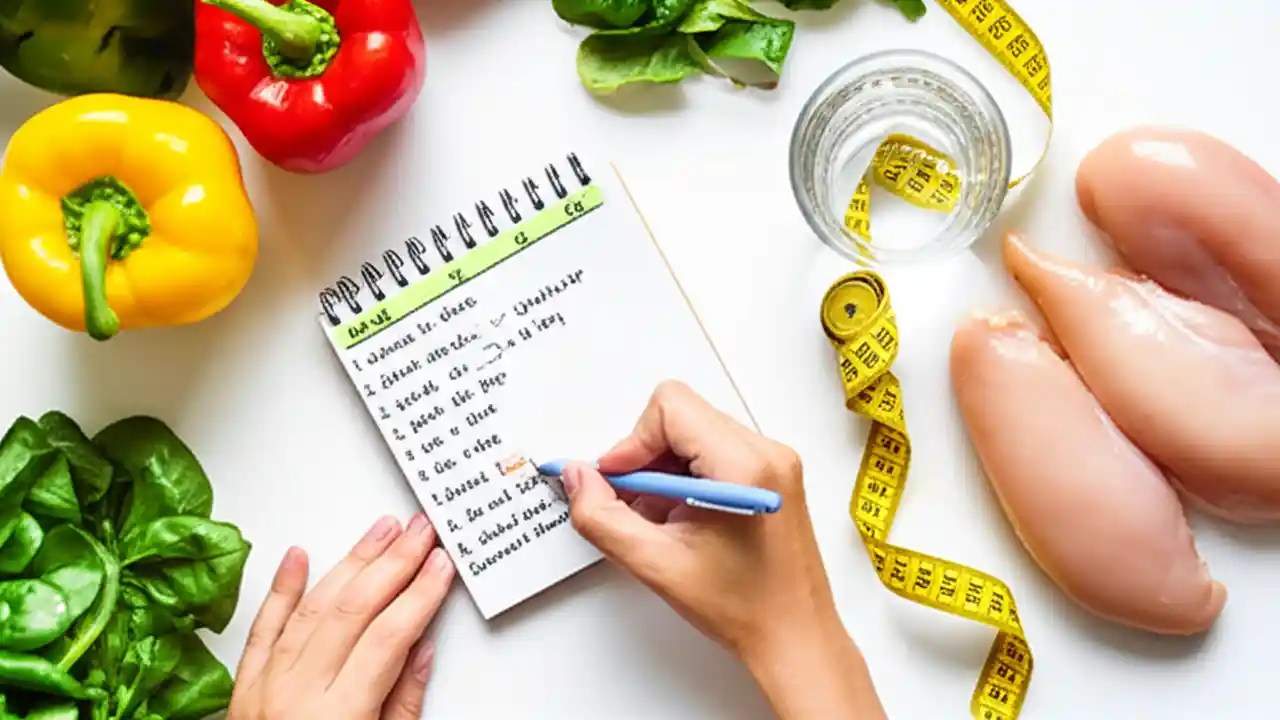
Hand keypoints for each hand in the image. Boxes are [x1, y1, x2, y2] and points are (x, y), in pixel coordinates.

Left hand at [229, 514, 455, 719]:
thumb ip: (402, 705)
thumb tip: (421, 649)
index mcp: (337, 718)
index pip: (388, 636)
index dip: (420, 594)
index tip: (442, 564)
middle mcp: (295, 697)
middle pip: (352, 611)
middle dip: (393, 563)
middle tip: (420, 530)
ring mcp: (263, 691)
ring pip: (310, 609)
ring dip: (349, 562)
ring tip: (379, 531)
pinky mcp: (241, 692)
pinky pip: (261, 631)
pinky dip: (279, 590)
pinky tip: (298, 556)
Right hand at [561, 381, 884, 718]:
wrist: (795, 636)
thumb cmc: (746, 607)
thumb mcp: (657, 565)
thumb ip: (604, 517)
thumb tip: (579, 478)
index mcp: (745, 466)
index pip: (672, 407)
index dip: (633, 441)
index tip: (618, 479)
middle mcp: (767, 453)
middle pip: (683, 416)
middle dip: (647, 456)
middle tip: (636, 505)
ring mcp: (774, 462)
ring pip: (695, 432)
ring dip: (665, 469)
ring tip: (664, 519)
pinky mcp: (772, 474)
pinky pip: (714, 451)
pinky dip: (686, 478)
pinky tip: (684, 519)